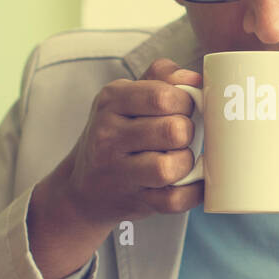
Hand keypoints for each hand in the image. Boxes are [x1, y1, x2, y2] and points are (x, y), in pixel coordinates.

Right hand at [52, 58, 204, 227]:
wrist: (83, 187)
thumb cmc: (117, 134)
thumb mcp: (127, 97)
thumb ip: (161, 78)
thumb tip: (195, 79)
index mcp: (112, 100)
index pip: (163, 96)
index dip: (186, 102)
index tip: (184, 109)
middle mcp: (109, 134)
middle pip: (173, 130)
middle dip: (188, 132)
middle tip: (182, 136)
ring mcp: (117, 170)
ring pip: (169, 168)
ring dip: (186, 163)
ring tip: (180, 158)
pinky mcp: (132, 200)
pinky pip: (173, 200)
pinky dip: (191, 192)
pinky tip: (190, 181)